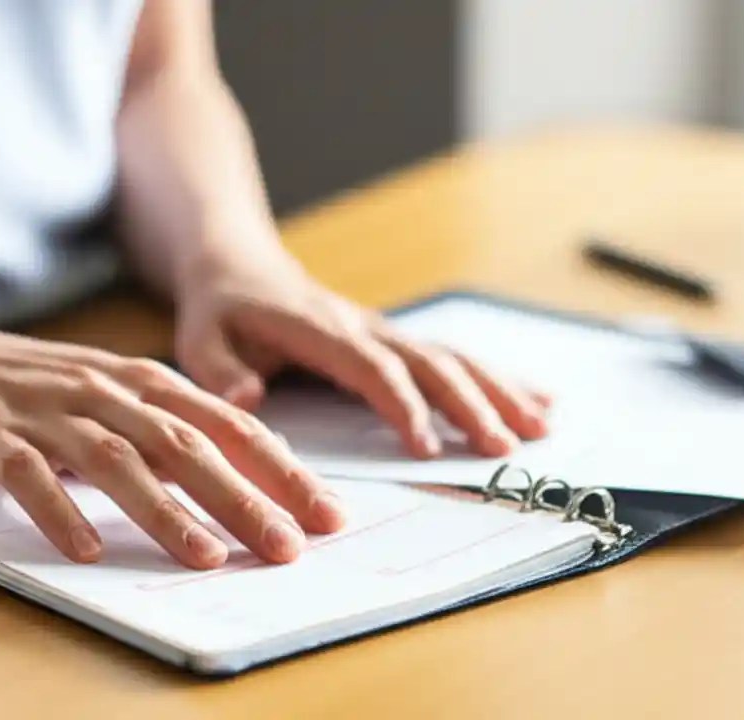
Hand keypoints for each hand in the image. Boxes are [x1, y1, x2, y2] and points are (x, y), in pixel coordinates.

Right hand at [0, 316, 344, 567]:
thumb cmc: (28, 385)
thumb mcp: (112, 392)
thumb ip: (174, 423)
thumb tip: (250, 463)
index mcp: (143, 381)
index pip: (229, 426)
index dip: (281, 470)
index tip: (327, 513)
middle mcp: (105, 391)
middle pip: (186, 445)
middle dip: (244, 498)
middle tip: (288, 546)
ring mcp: (48, 412)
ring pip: (119, 461)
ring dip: (166, 512)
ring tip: (207, 557)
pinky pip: (30, 477)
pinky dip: (60, 511)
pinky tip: (86, 549)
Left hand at [174, 254, 551, 458]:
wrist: (239, 263)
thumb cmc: (221, 307)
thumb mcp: (200, 337)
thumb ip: (220, 370)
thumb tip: (248, 401)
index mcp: (319, 328)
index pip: (371, 367)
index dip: (402, 405)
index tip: (427, 447)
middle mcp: (363, 326)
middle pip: (428, 361)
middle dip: (471, 403)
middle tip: (506, 445)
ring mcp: (384, 330)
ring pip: (452, 356)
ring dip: (498, 389)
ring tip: (543, 424)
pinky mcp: (394, 339)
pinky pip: (452, 356)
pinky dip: (496, 378)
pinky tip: (537, 398)